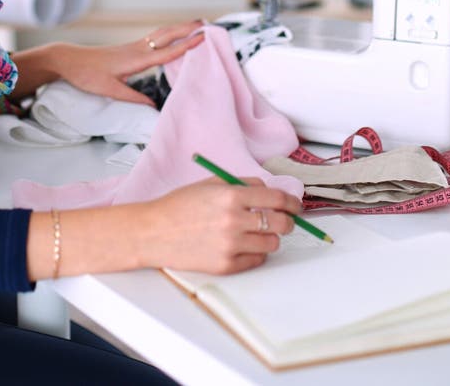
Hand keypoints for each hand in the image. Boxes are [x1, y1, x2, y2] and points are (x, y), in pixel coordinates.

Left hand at [48, 20, 204, 105]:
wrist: (70, 60)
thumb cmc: (88, 75)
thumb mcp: (110, 90)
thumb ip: (133, 98)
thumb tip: (154, 106)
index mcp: (136, 59)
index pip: (167, 51)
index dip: (186, 45)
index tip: (203, 37)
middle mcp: (138, 49)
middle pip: (168, 35)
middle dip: (188, 29)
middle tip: (208, 25)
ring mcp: (135, 46)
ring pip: (162, 33)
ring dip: (180, 28)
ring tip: (197, 24)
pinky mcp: (131, 47)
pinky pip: (156, 37)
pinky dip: (170, 33)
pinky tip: (174, 35)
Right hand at [142, 178, 301, 273]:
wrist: (154, 232)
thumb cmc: (180, 205)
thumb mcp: (211, 183)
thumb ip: (243, 184)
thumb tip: (270, 191)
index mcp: (231, 195)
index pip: (277, 198)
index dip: (292, 202)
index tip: (295, 205)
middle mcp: (234, 220)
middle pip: (281, 223)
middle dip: (287, 221)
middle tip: (283, 220)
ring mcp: (231, 245)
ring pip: (272, 243)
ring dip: (269, 237)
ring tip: (255, 232)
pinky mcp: (226, 266)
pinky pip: (257, 260)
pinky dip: (255, 253)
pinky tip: (242, 245)